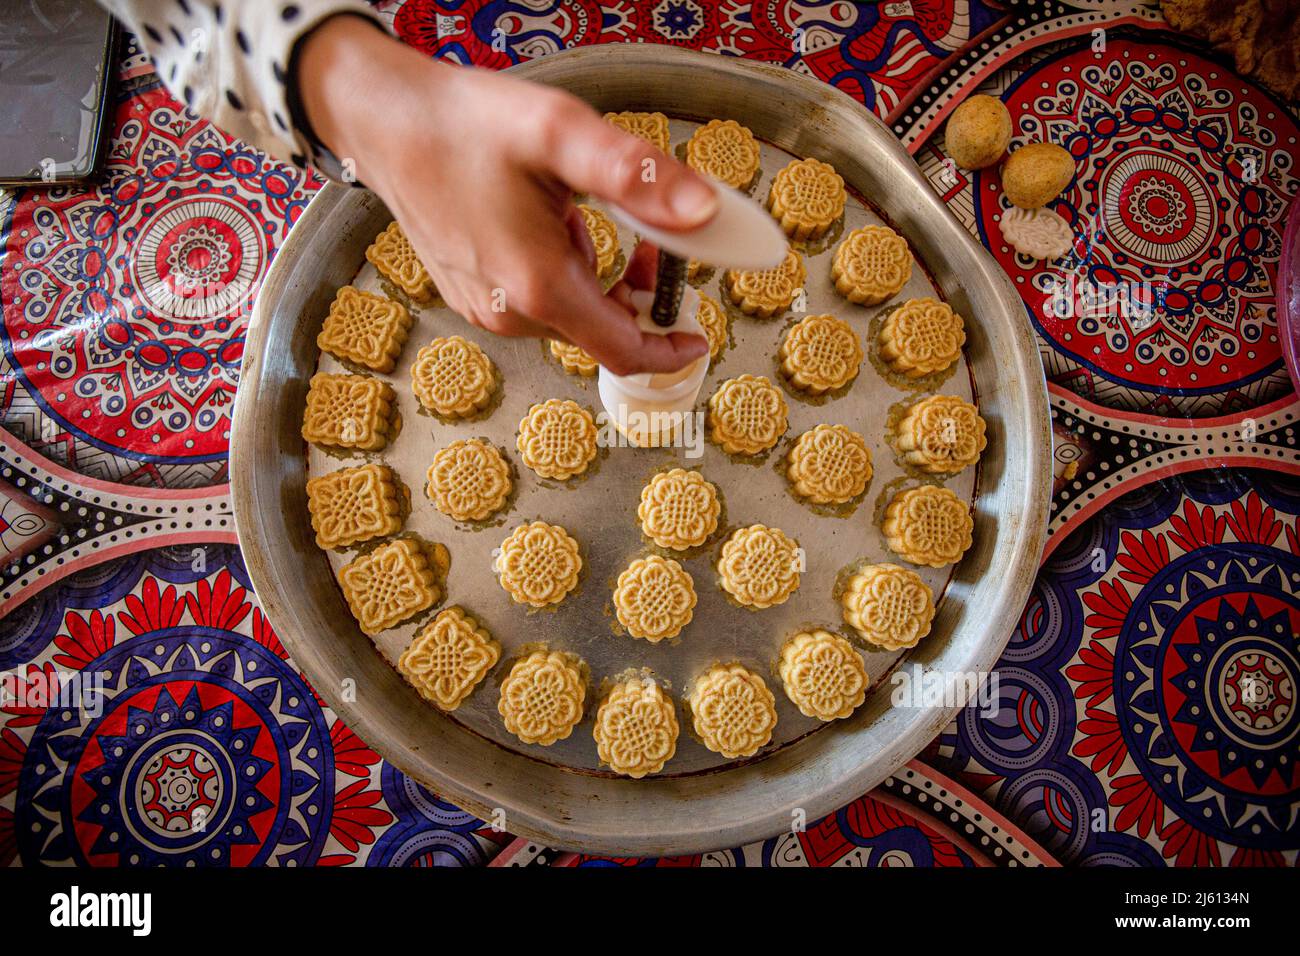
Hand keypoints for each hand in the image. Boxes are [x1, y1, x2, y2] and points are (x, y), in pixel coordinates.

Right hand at [298, 16, 715, 374]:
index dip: (669, 350)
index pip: (623, 350)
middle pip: (600, 329)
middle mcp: (509, 313)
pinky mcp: (469, 295)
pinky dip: (558, 272)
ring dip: (593, 277)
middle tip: (647, 239)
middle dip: (634, 293)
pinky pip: (534, 300)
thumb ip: (635, 176)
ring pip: (568, 312)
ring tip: (572, 214)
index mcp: (538, 286)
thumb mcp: (560, 134)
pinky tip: (541, 223)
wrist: (384, 120)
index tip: (698, 336)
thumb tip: (702, 213)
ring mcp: (484, 308)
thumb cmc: (464, 125)